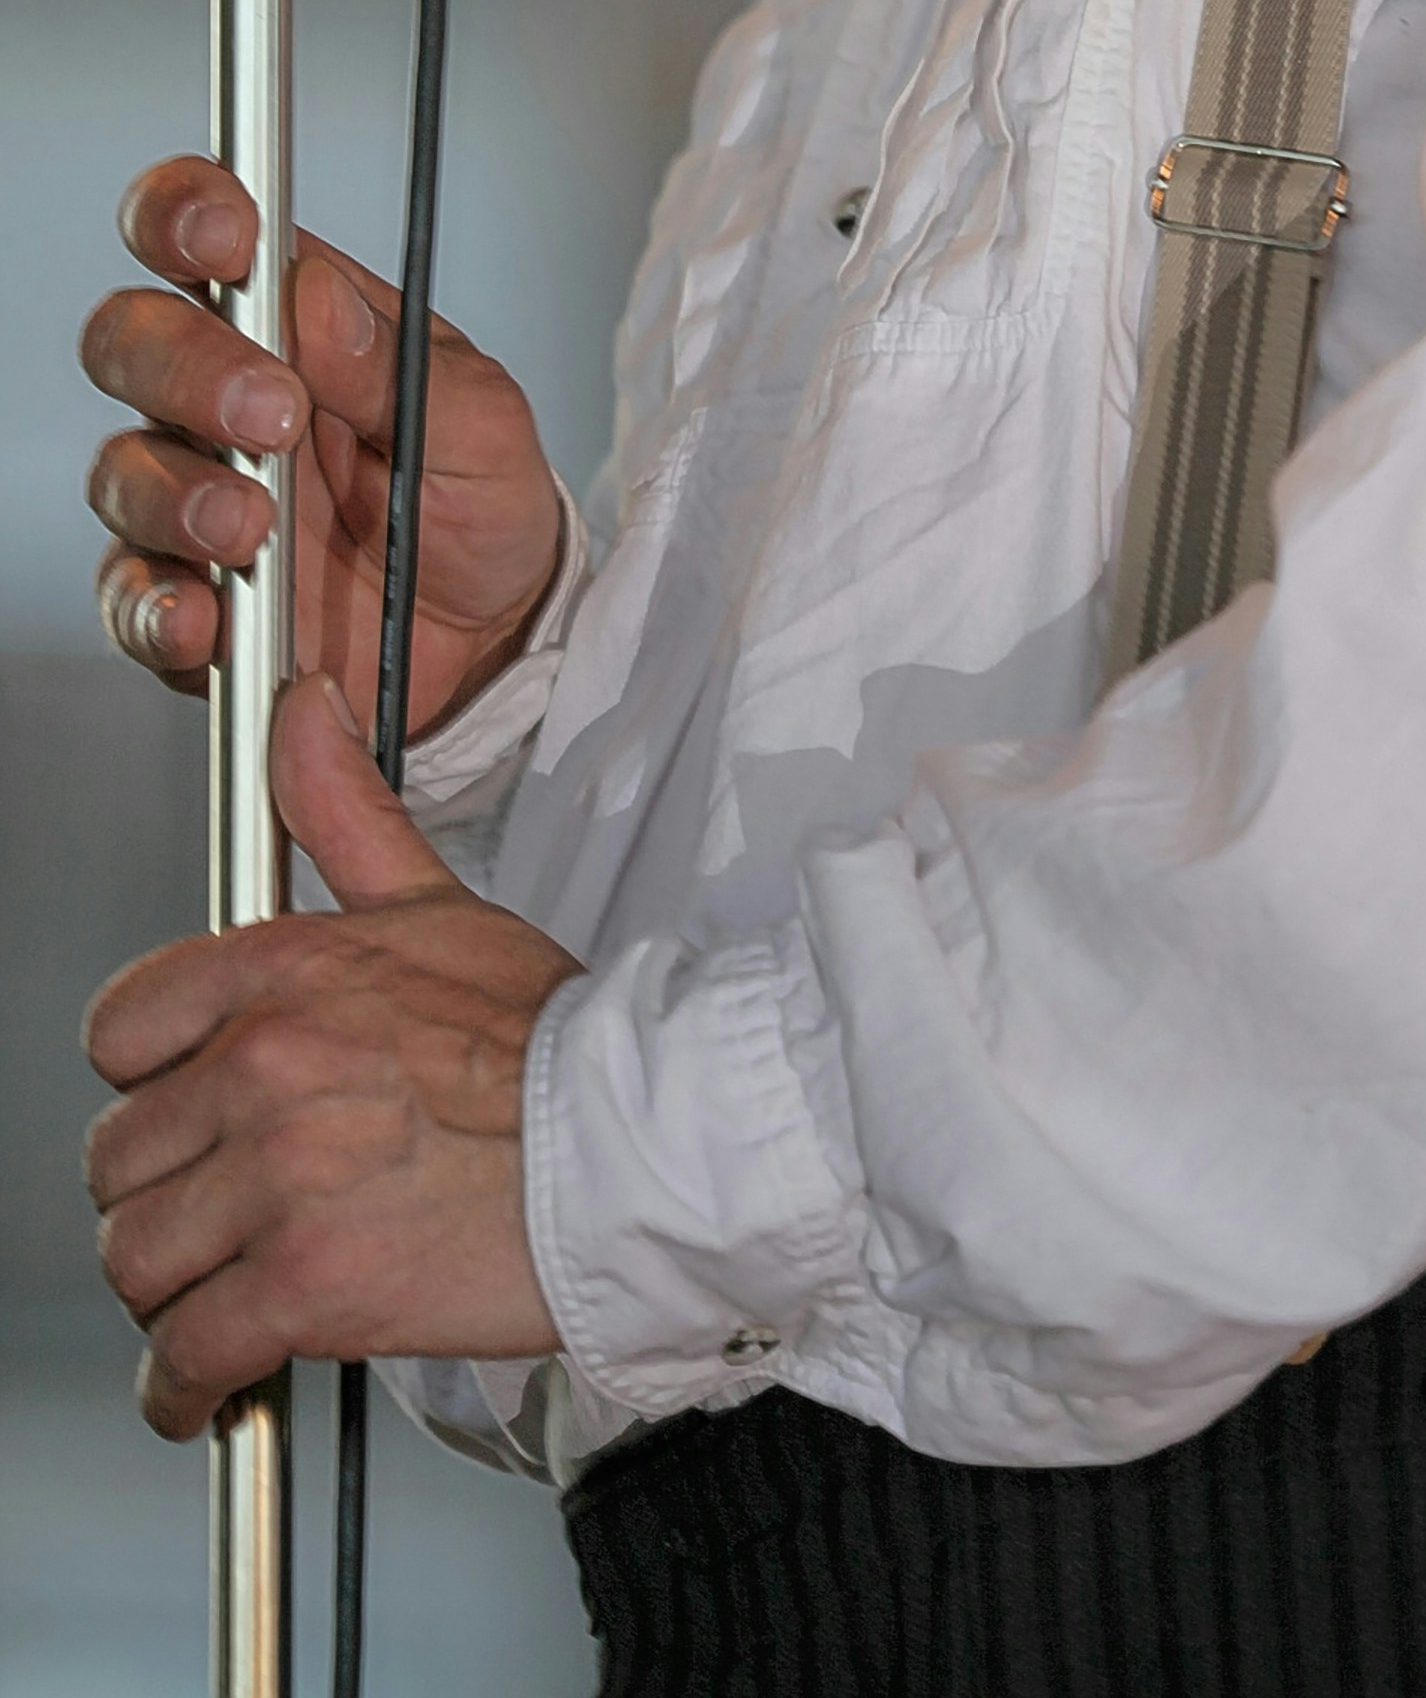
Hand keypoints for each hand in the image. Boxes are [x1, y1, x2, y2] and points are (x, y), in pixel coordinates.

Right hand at [83, 157, 562, 738]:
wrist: (493, 629)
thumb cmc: (479, 496)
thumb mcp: (480, 423)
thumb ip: (399, 366)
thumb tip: (320, 296)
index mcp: (293, 323)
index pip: (203, 234)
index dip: (187, 214)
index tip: (227, 239)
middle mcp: (221, 398)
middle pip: (132, 340)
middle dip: (185, 365)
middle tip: (268, 412)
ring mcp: (194, 495)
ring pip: (121, 469)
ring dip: (177, 494)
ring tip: (253, 528)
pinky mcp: (190, 595)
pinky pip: (133, 597)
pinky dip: (158, 605)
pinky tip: (203, 613)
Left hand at [86, 672, 578, 1437]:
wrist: (636, 1152)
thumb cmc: (553, 1042)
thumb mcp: (440, 906)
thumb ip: (345, 813)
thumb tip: (300, 709)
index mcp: (287, 973)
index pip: (122, 1028)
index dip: (150, 1083)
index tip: (180, 1113)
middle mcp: (265, 1065)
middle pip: (118, 1158)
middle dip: (161, 1198)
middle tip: (214, 1218)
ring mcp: (276, 1179)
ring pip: (137, 1256)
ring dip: (168, 1291)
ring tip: (215, 1295)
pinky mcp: (301, 1285)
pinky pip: (184, 1352)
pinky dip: (185, 1385)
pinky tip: (210, 1383)